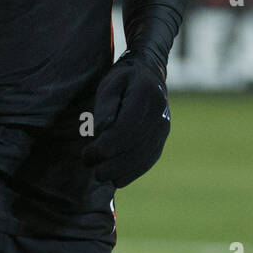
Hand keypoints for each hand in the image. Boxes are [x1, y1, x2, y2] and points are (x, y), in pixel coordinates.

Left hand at [82, 53, 170, 187]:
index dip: (106, 146)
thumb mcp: (110, 84)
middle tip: (90, 167)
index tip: (88, 154)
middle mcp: (159, 115)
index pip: (126, 129)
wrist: (149, 75)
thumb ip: (106, 106)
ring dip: (121, 171)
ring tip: (100, 174)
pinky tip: (117, 178)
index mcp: (146, 97)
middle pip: (135, 148)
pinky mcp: (162, 140)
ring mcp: (164, 129)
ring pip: (143, 158)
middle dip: (111, 164)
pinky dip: (132, 172)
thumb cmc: (124, 79)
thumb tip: (102, 131)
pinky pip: (148, 161)